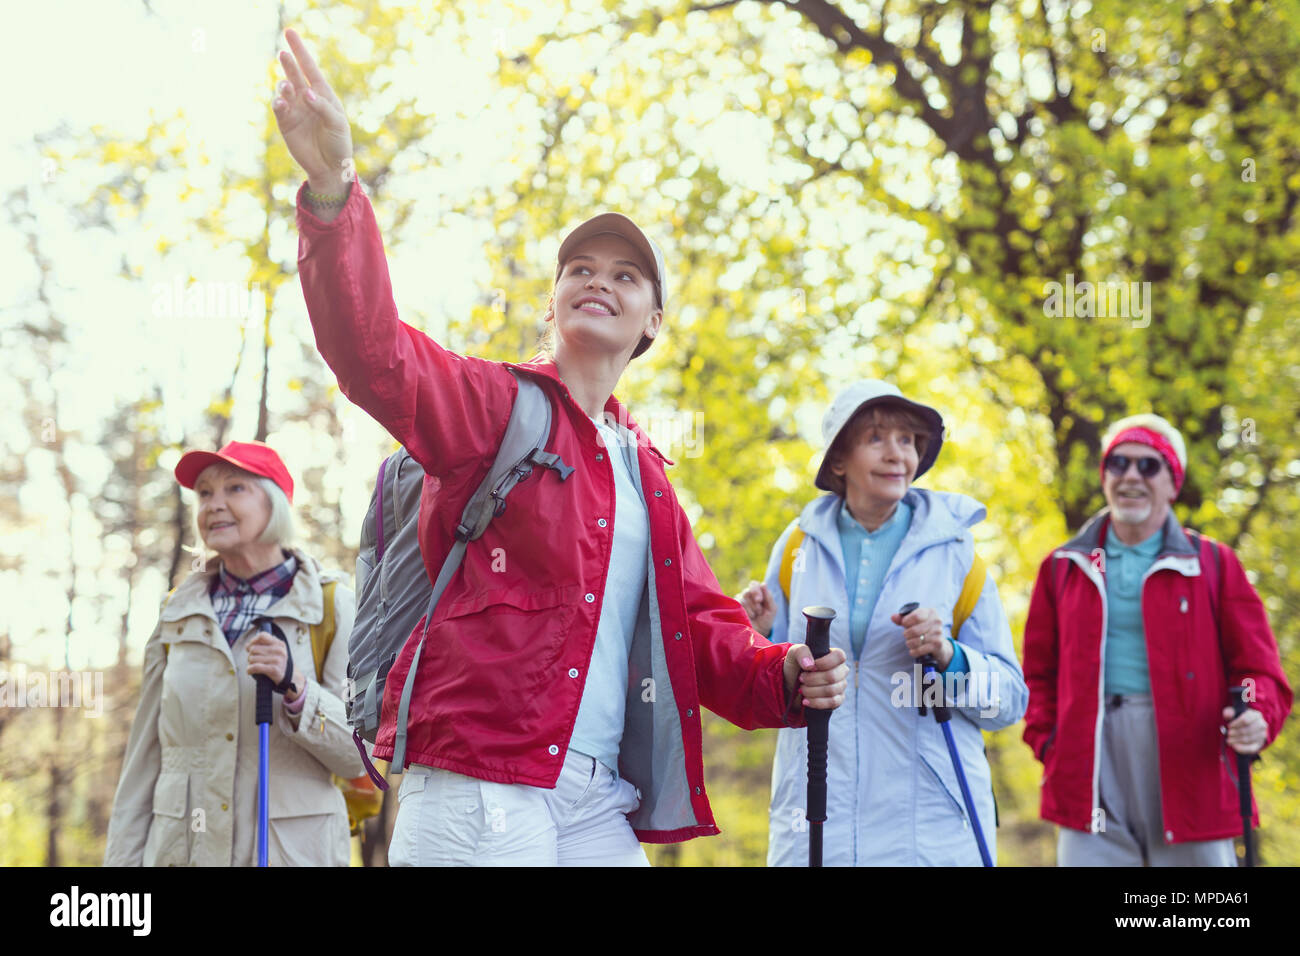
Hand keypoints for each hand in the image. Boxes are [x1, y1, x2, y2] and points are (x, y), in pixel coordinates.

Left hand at [246, 630, 300, 700]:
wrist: (289, 678)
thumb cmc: (278, 664)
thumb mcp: (276, 652)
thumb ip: (264, 646)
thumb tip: (247, 646)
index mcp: (279, 644)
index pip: (262, 636)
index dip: (253, 641)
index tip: (250, 647)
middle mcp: (279, 650)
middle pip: (254, 648)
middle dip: (250, 655)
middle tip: (253, 660)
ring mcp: (277, 659)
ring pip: (252, 658)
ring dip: (250, 663)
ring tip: (254, 666)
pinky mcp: (273, 669)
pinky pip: (255, 667)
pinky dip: (249, 669)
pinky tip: (250, 671)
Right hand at [272, 28, 354, 189]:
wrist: (330, 168)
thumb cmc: (339, 144)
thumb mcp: (337, 124)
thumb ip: (323, 107)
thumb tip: (306, 93)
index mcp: (322, 94)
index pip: (309, 68)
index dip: (300, 51)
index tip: (290, 33)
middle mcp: (306, 99)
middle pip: (294, 74)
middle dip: (289, 62)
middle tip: (284, 53)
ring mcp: (295, 110)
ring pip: (284, 90)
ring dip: (284, 85)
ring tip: (287, 86)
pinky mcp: (286, 123)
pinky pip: (279, 109)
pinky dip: (279, 103)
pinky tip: (281, 102)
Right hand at [736, 580, 775, 636]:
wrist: (759, 632)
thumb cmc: (766, 620)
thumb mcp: (772, 609)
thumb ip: (769, 596)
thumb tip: (763, 584)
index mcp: (757, 593)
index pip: (754, 584)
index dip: (756, 590)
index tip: (759, 600)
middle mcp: (748, 595)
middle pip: (747, 591)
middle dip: (754, 601)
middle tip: (759, 610)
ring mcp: (740, 601)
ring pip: (742, 598)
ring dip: (751, 608)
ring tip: (755, 615)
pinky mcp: (734, 607)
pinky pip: (738, 604)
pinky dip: (745, 611)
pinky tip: (749, 616)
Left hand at [782, 644, 848, 710]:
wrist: (792, 684)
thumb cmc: (797, 665)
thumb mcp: (794, 653)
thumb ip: (801, 652)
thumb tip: (810, 665)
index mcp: (834, 656)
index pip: (839, 656)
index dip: (825, 662)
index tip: (810, 667)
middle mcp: (841, 670)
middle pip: (832, 676)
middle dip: (812, 679)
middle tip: (801, 679)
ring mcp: (841, 686)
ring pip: (831, 691)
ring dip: (812, 691)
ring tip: (801, 689)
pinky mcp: (838, 700)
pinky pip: (832, 703)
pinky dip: (816, 702)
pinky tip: (805, 701)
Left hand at [891, 606, 951, 669]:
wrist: (938, 644)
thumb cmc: (923, 629)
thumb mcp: (913, 621)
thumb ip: (902, 619)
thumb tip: (893, 617)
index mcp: (931, 612)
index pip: (915, 616)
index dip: (906, 622)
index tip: (904, 625)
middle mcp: (937, 621)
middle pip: (914, 630)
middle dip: (906, 635)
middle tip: (906, 636)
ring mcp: (938, 633)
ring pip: (916, 641)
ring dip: (909, 643)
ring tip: (910, 643)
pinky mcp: (938, 645)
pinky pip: (920, 650)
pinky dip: (913, 651)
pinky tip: (913, 650)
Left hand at [1222, 706, 1266, 754]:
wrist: (1249, 727)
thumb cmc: (1240, 719)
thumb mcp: (1235, 713)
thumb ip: (1230, 712)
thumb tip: (1227, 714)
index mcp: (1256, 715)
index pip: (1245, 720)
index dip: (1235, 724)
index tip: (1228, 726)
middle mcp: (1262, 725)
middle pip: (1247, 730)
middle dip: (1235, 733)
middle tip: (1228, 734)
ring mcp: (1262, 735)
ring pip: (1248, 739)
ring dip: (1237, 740)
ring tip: (1228, 740)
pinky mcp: (1260, 744)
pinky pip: (1251, 748)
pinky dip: (1242, 748)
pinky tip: (1234, 746)